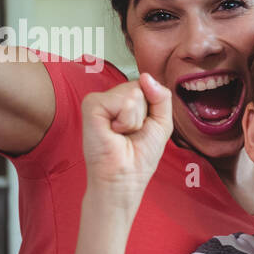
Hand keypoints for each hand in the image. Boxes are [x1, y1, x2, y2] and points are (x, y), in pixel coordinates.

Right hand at [80, 71, 174, 206]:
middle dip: (145, 114)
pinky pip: (123, 101)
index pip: (147, 85)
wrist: (125, 177)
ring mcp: (100, 100)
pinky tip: (114, 132)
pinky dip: (126, 120)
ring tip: (122, 134)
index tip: (143, 128)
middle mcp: (111, 99)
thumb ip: (161, 96)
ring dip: (136, 119)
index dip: (153, 108)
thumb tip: (146, 76)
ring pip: (134, 93)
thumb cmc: (140, 157)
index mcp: (125, 101)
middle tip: (130, 133)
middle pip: (141, 87)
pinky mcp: (91, 105)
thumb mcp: (162, 123)